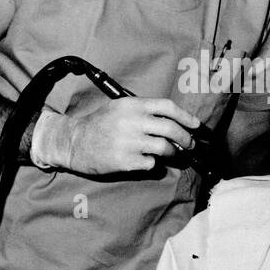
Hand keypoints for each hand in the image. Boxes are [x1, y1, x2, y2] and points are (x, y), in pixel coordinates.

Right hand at [36, 98, 200, 174]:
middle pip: (170, 129)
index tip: (197, 126)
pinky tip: (147, 162)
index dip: (186, 117)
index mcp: (131, 105)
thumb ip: (144, 112)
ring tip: (171, 155)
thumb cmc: (99, 125)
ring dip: (173, 153)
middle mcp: (131, 121)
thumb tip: (174, 123)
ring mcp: (128, 142)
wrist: (73, 142)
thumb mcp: (119, 109)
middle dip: (186, 139)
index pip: (167, 107)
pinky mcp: (125, 160)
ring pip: (164, 148)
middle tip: (190, 145)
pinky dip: (153, 164)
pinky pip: (151, 164)